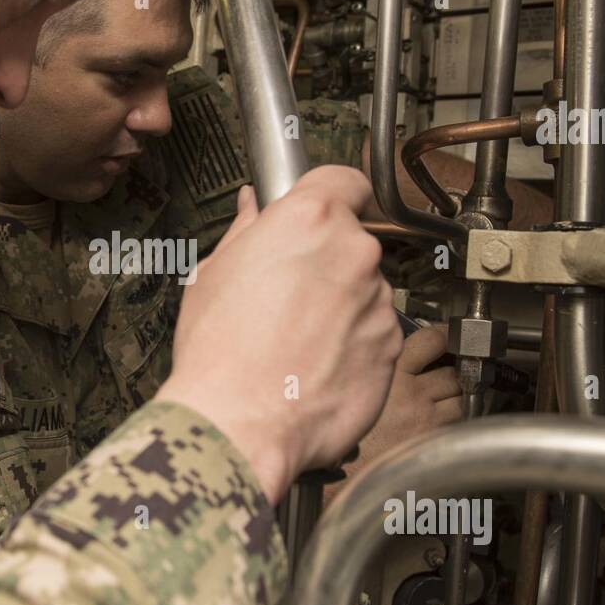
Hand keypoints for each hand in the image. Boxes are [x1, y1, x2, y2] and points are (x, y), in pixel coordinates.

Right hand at [157, 167, 402, 505]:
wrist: (239, 424)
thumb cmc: (218, 352)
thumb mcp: (212, 275)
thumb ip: (246, 231)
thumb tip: (253, 208)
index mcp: (309, 219)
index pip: (345, 179)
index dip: (332, 196)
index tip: (322, 212)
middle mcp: (355, 252)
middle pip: (352, 242)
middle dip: (327, 262)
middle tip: (287, 295)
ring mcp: (379, 302)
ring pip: (365, 291)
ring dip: (342, 307)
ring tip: (297, 341)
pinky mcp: (392, 348)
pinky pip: (376, 335)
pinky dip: (354, 346)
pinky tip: (315, 367)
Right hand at [324, 325, 462, 505]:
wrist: (348, 480)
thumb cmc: (347, 440)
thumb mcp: (357, 392)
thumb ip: (379, 371)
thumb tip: (399, 357)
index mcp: (389, 374)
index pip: (432, 340)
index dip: (443, 336)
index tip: (445, 337)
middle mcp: (412, 393)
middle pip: (452, 370)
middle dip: (451, 371)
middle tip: (444, 373)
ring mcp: (429, 417)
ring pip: (462, 395)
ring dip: (457, 395)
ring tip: (441, 400)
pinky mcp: (437, 439)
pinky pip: (461, 420)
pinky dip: (456, 417)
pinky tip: (440, 421)